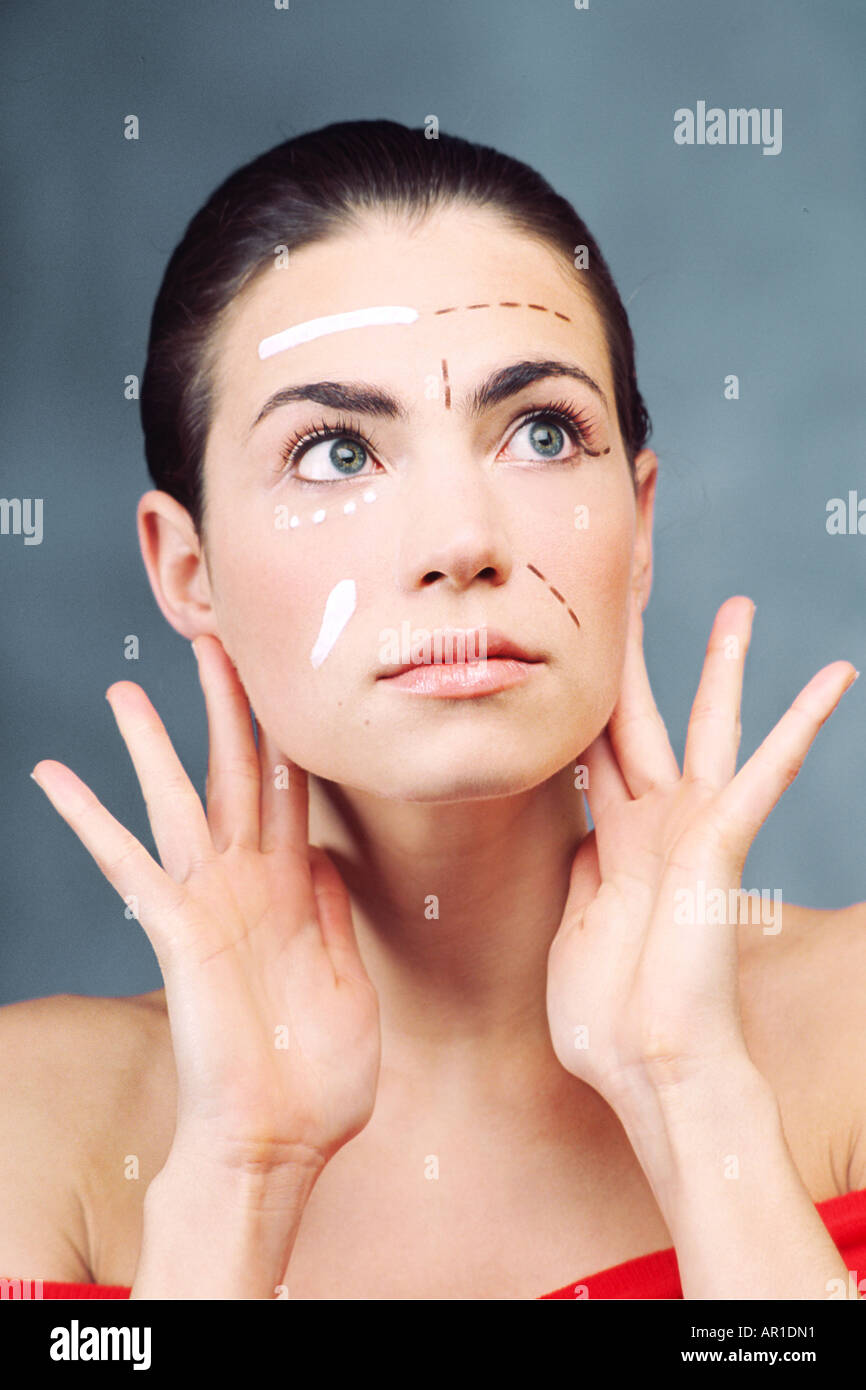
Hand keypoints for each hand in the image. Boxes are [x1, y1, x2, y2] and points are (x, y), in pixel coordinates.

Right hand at [31, 634, 380, 1174]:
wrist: (279, 1146)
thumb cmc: (317, 1078)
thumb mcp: (348, 981)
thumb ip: (331, 912)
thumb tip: (326, 852)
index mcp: (295, 891)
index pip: (290, 791)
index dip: (288, 736)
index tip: (286, 684)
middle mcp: (247, 885)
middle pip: (235, 774)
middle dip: (226, 708)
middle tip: (214, 644)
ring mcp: (209, 905)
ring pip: (178, 801)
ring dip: (152, 746)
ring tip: (124, 692)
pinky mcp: (179, 931)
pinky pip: (129, 862)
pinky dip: (91, 818)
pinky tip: (56, 777)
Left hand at [546, 589, 856, 1105]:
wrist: (651, 1070)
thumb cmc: (611, 1018)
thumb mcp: (574, 930)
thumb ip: (584, 869)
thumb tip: (583, 829)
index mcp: (613, 840)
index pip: (590, 749)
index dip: (577, 701)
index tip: (566, 656)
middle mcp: (654, 822)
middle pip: (634, 714)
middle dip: (631, 651)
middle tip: (628, 595)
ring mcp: (690, 828)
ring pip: (707, 724)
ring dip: (723, 665)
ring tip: (739, 606)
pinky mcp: (721, 842)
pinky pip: (767, 771)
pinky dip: (799, 723)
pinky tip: (835, 676)